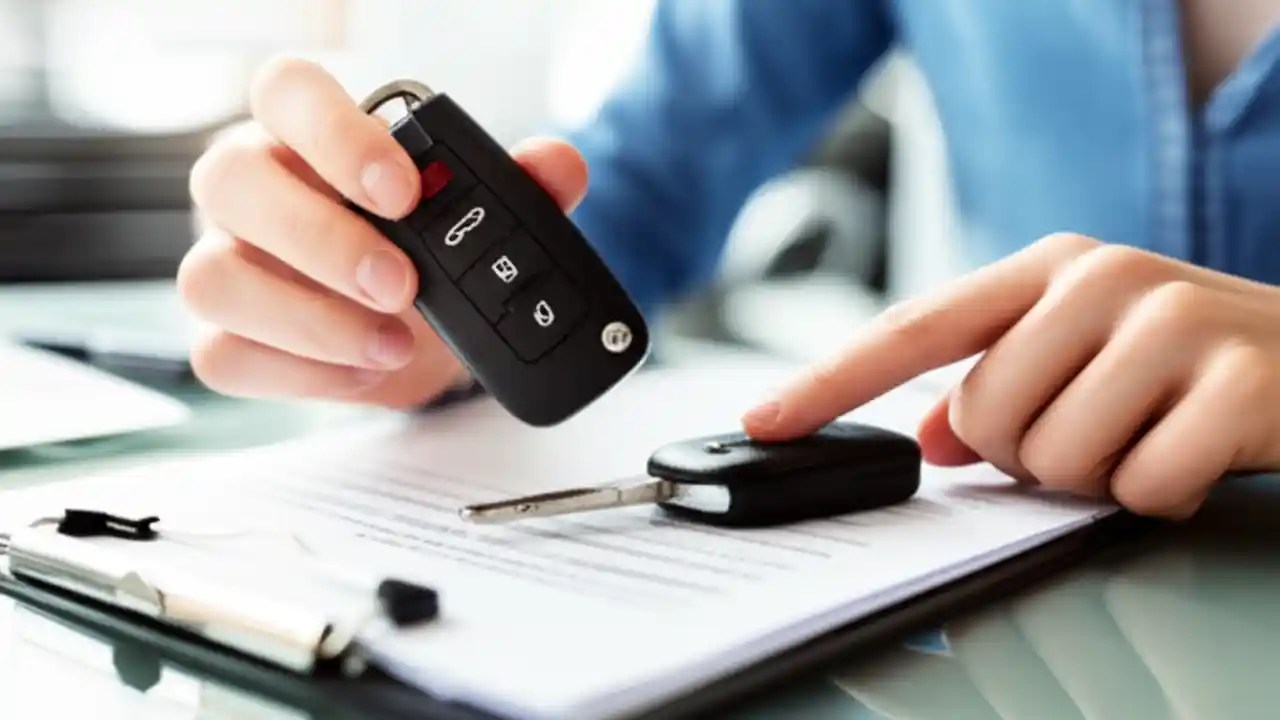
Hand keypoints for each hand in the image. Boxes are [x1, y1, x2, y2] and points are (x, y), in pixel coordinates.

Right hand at [182, 57, 587, 407]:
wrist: (417, 330)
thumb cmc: (428, 249)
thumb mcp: (483, 217)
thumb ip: (525, 184)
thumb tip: (560, 165)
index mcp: (308, 132)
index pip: (287, 92)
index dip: (335, 133)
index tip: (405, 189)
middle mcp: (252, 186)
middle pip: (230, 180)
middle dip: (323, 238)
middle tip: (403, 285)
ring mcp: (226, 260)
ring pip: (210, 278)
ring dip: (310, 320)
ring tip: (394, 343)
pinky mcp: (225, 336)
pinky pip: (224, 357)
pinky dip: (300, 373)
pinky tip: (365, 370)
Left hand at [742, 233, 1279, 517]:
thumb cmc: (1181, 359)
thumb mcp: (1082, 353)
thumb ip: (996, 385)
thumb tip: (931, 434)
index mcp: (1047, 268)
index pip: (915, 329)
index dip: (831, 381)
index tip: (764, 420)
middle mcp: (1099, 277)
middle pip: (986, 419)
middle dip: (1031, 454)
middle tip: (1098, 427)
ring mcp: (1170, 320)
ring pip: (1055, 460)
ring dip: (1097, 475)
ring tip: (1147, 434)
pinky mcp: (1235, 378)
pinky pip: (1141, 486)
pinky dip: (1161, 492)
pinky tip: (1194, 451)